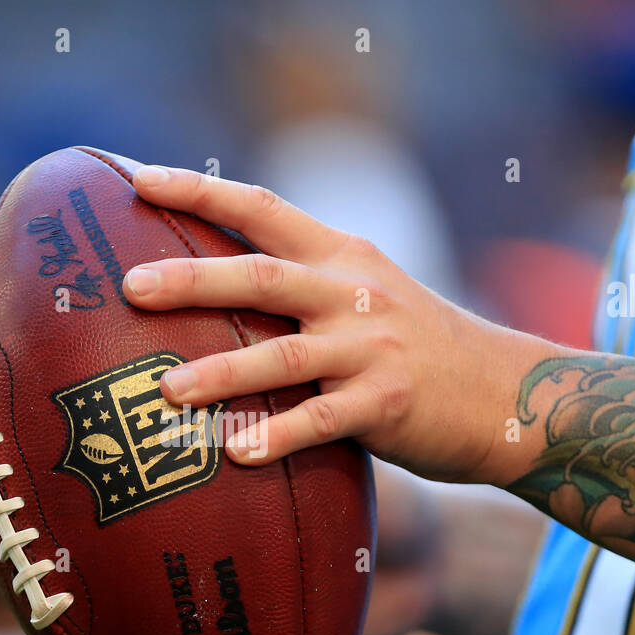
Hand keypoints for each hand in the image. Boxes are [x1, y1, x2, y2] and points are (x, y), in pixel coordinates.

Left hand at [122, 164, 558, 484]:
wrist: (504, 391)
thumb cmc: (412, 347)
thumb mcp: (364, 292)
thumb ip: (300, 284)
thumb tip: (207, 287)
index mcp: (341, 256)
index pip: (262, 209)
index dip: (200, 190)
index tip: (139, 180)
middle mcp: (353, 292)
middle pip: (260, 276)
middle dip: (191, 279)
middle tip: (130, 286)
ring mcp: (372, 347)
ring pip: (284, 355)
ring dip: (221, 374)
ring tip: (165, 393)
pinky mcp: (389, 403)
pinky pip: (323, 421)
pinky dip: (279, 436)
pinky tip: (237, 455)